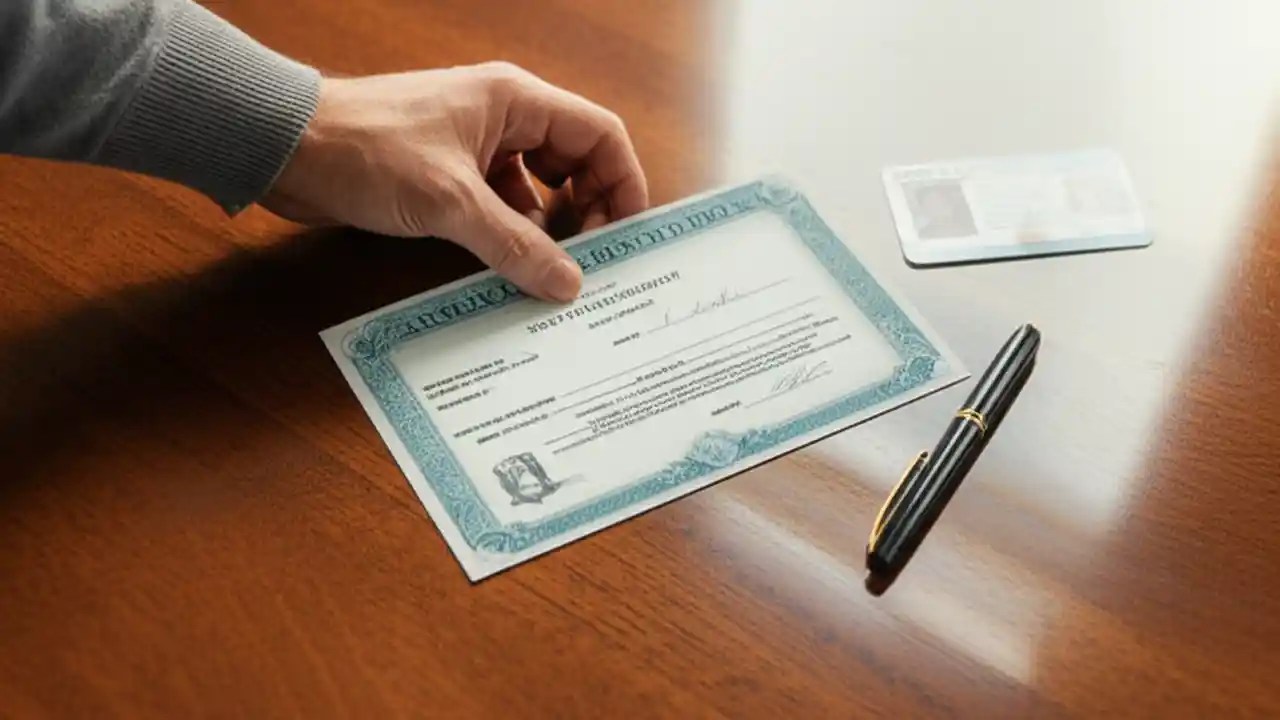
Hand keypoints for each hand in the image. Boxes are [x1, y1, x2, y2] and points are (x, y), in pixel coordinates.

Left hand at [261, 62, 648, 301]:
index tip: (624, 237)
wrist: (284, 148)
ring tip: (553, 277)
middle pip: (576, 163)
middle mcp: (503, 119)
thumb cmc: (365, 150)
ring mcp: (475, 148)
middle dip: (590, 211)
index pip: (599, 135)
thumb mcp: (450, 202)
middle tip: (590, 264)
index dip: (623, 184)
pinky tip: (510, 272)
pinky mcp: (448, 177)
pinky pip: (500, 208)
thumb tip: (569, 284)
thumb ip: (515, 244)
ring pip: (537, 191)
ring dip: (548, 231)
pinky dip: (511, 237)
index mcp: (516, 101)